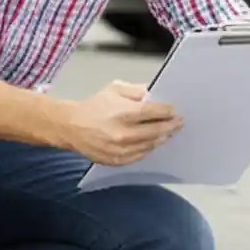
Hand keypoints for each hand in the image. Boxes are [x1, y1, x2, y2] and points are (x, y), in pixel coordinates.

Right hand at [63, 80, 182, 165]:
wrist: (71, 126)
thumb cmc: (94, 106)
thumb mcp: (114, 89)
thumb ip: (136, 91)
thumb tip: (154, 95)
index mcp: (123, 113)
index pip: (154, 113)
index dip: (167, 112)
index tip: (174, 110)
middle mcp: (122, 133)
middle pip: (156, 131)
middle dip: (170, 126)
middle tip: (179, 122)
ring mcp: (120, 149)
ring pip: (150, 145)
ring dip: (161, 138)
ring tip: (168, 132)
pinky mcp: (116, 160)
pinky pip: (139, 156)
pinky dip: (148, 149)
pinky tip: (153, 142)